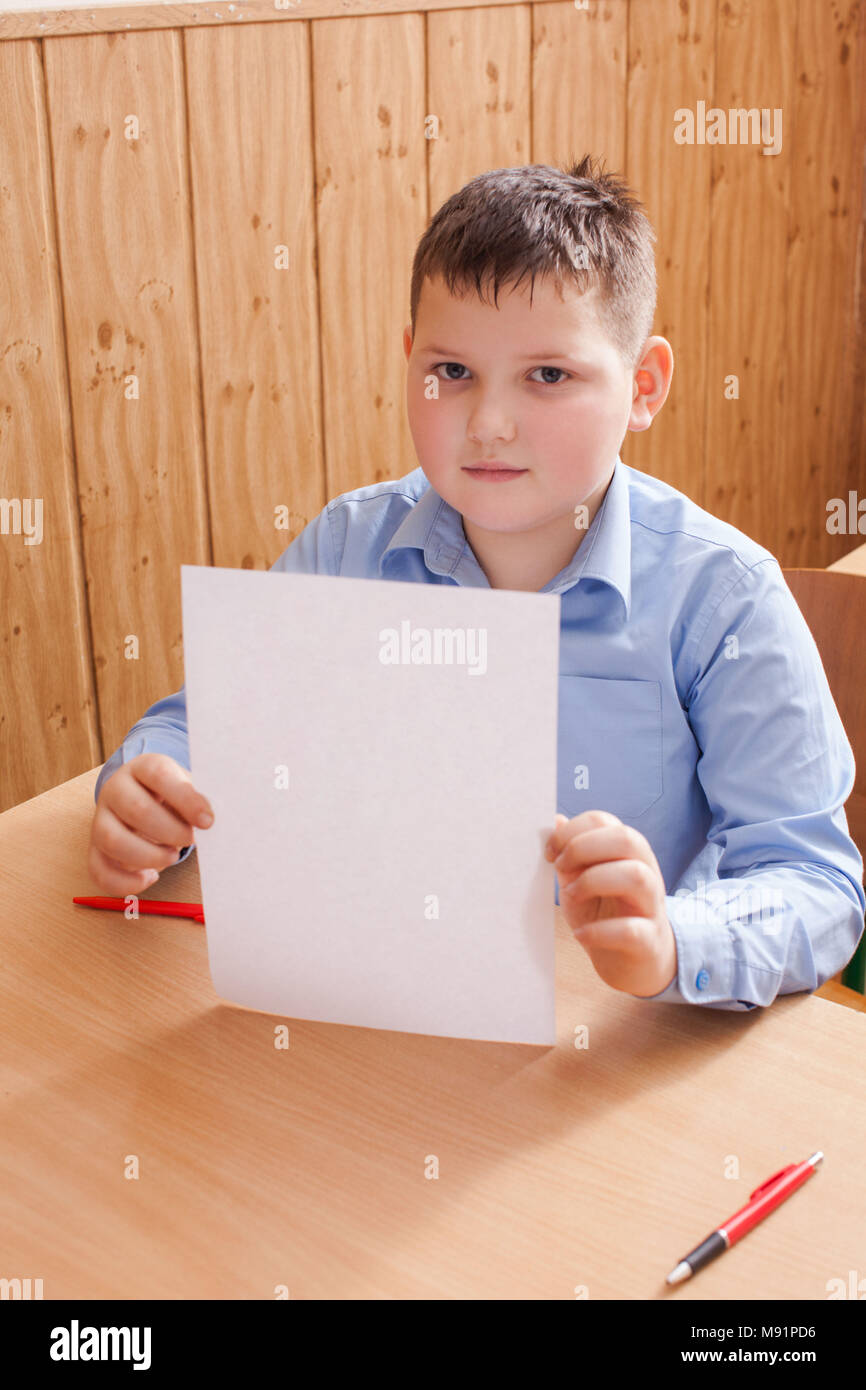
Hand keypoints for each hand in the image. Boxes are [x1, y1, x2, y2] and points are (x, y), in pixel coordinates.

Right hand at [88, 753, 213, 895]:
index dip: (186, 799)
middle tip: (189, 840)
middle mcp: (115, 789)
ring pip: (112, 840)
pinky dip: (125, 882)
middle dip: (169, 831)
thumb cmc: (171, 795)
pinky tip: (150, 877)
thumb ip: (197, 801)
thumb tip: (207, 821)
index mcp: (143, 767)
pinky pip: (99, 870)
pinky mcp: (94, 847)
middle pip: (136, 809)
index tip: (208, 822)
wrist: (143, 798)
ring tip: (171, 857)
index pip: (160, 775)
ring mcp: (101, 818)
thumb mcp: (187, 787)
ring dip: (147, 856)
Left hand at [545, 810, 676, 996]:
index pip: (603, 821)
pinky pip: (631, 930)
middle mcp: (646, 872)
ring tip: (571, 896)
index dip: (570, 831)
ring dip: (593, 881)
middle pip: (627, 839)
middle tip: (560, 868)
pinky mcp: (649, 940)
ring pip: (636, 876)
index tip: (549, 853)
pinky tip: (581, 935)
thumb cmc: (605, 915)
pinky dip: (600, 932)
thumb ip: (570, 854)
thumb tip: (555, 820)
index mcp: (627, 852)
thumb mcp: (581, 882)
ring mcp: (651, 906)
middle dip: (583, 848)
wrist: (634, 962)